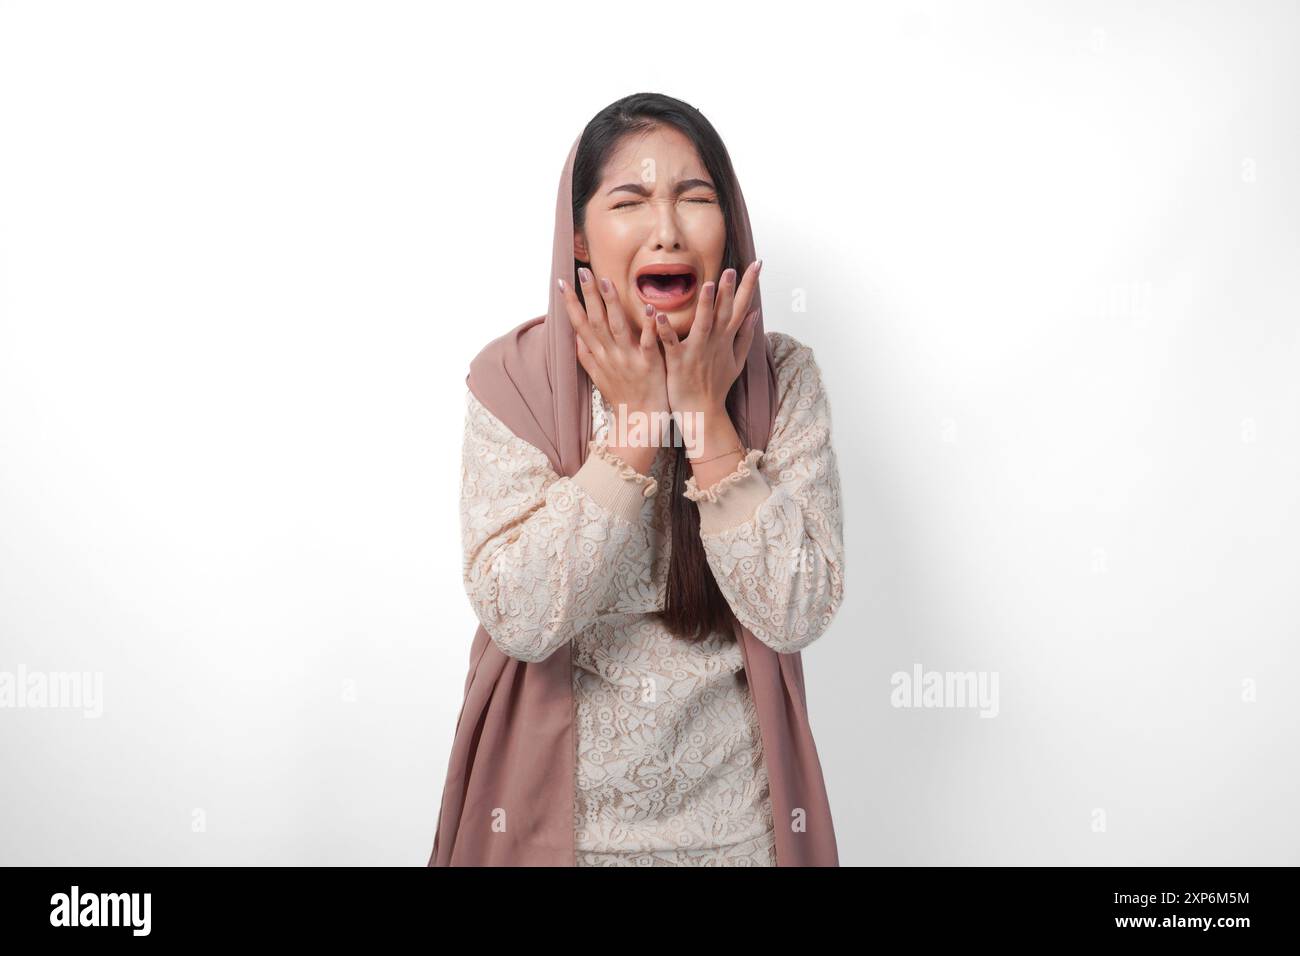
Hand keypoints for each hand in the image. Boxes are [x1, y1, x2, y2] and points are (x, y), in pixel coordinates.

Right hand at [558, 267, 670, 416]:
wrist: (640, 422)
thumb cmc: (622, 396)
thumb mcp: (598, 377)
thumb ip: (586, 356)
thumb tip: (573, 336)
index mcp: (598, 355)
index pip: (580, 324)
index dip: (570, 303)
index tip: (561, 281)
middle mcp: (609, 355)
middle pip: (595, 320)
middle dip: (587, 295)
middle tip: (582, 271)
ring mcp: (628, 359)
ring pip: (617, 326)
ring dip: (611, 303)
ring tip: (606, 281)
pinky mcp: (649, 365)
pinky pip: (648, 342)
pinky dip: (649, 325)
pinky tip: (651, 308)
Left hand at [652, 259, 760, 416]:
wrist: (702, 413)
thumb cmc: (716, 386)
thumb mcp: (736, 360)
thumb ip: (744, 335)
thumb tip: (755, 313)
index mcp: (726, 338)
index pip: (741, 306)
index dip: (750, 285)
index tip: (757, 264)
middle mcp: (714, 342)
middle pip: (724, 311)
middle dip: (729, 290)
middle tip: (732, 269)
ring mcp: (696, 352)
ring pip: (702, 324)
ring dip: (704, 305)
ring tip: (706, 285)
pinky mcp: (678, 362)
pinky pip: (671, 343)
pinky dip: (665, 330)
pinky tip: (659, 315)